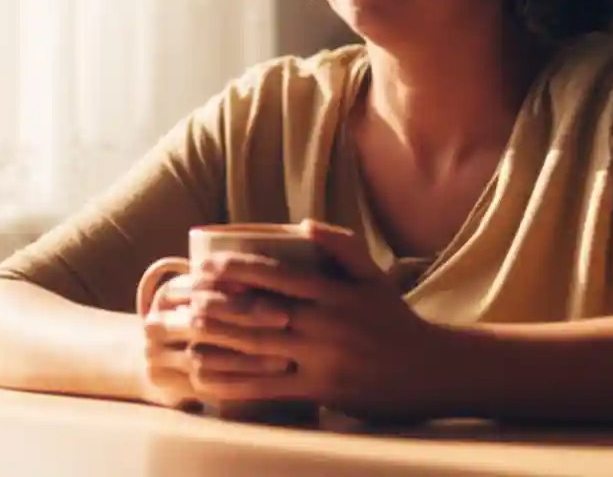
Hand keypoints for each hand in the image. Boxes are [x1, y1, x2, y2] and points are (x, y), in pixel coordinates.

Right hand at [138, 269, 293, 409]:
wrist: (169, 361)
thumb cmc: (207, 321)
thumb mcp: (213, 297)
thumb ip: (231, 286)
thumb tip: (260, 279)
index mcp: (168, 294)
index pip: (202, 286)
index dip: (238, 287)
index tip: (273, 289)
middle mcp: (155, 322)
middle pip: (201, 321)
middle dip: (245, 319)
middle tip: (285, 318)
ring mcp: (155, 354)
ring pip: (203, 357)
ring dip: (246, 359)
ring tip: (283, 357)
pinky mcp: (162, 382)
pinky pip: (203, 386)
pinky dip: (236, 384)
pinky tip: (265, 383)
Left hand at [188, 220, 449, 420]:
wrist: (426, 370)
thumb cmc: (392, 317)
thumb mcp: (373, 276)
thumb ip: (341, 245)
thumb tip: (303, 223)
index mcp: (333, 293)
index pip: (277, 276)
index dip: (237, 270)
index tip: (206, 266)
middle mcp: (324, 325)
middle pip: (260, 312)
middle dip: (218, 304)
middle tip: (186, 297)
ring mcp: (320, 359)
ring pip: (259, 349)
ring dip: (219, 340)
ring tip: (188, 330)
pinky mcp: (319, 390)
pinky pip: (269, 387)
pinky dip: (236, 383)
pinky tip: (209, 378)